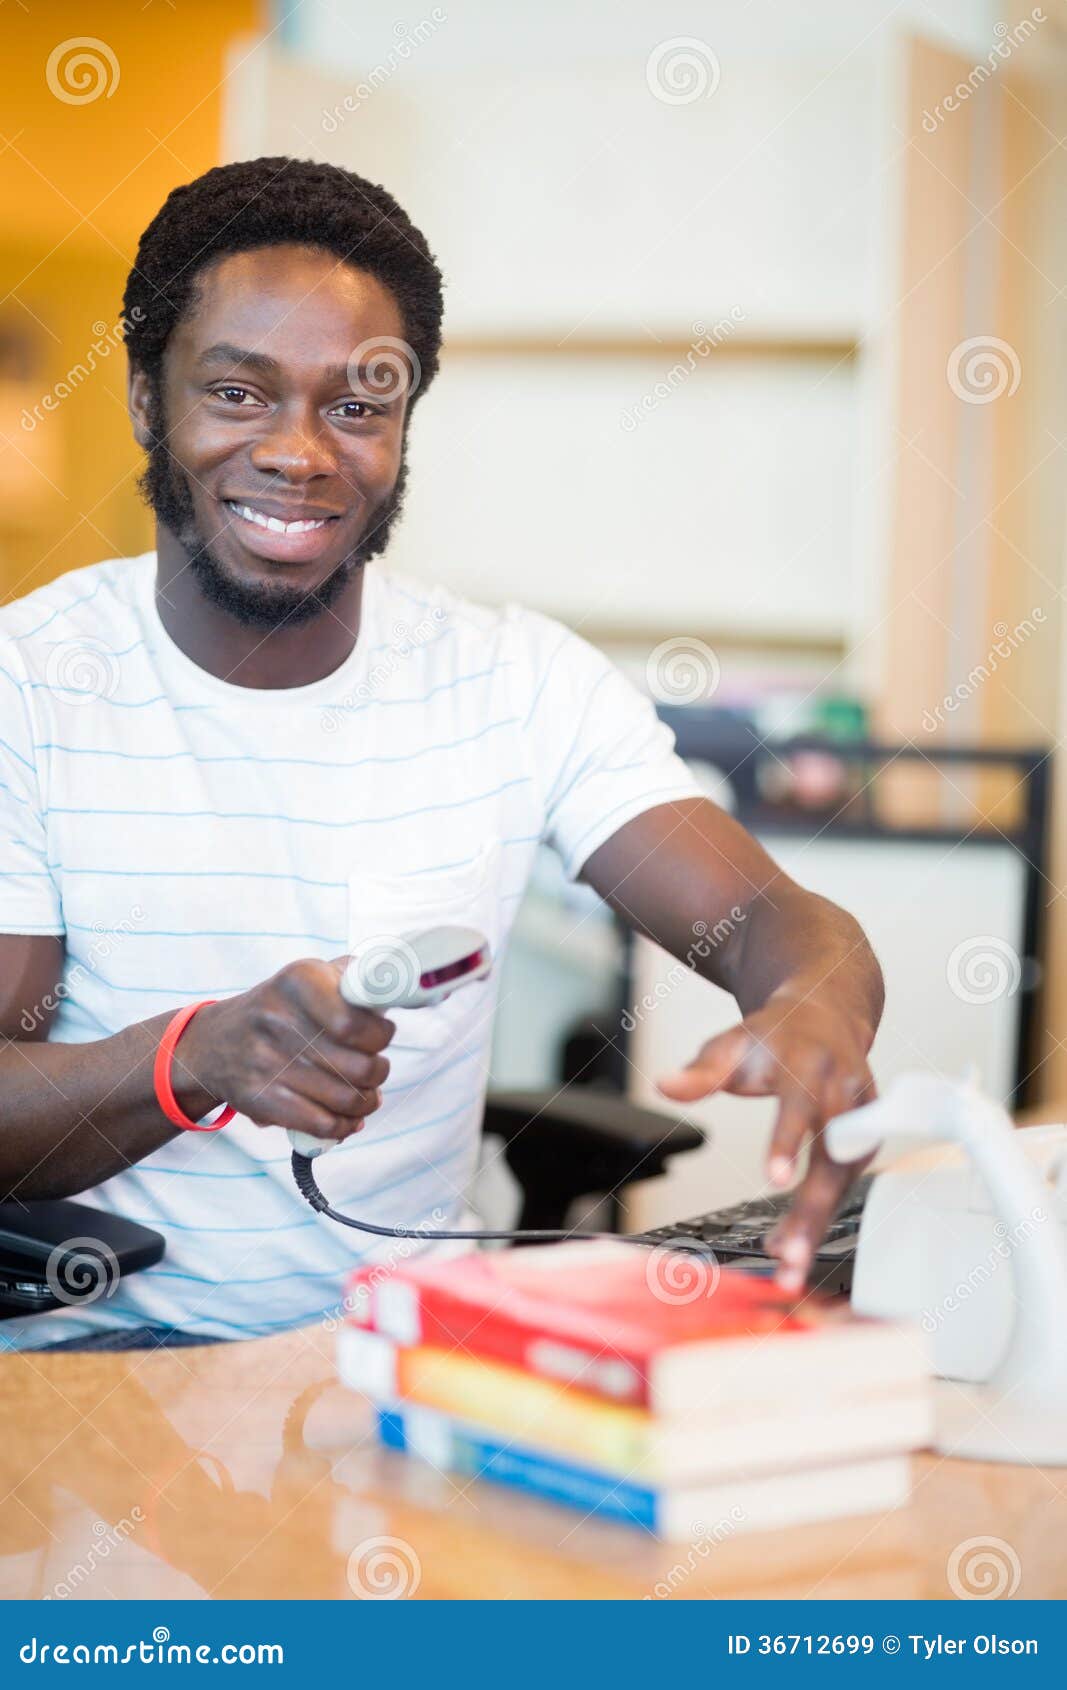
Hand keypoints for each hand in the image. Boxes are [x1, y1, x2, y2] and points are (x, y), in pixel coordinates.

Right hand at [173, 957, 394, 1144]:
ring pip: (347, 1098)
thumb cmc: (279, 1008)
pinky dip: (344, 1126)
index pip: (357, 1022)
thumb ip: (352, 977)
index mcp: (299, 982)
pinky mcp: (260, 1099)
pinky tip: (348, 1117)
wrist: (214, 1043)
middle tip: (376, 1068)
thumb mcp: (309, 977)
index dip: (381, 1035)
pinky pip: (321, 1124)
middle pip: (360, 1065)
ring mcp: (267, 1062)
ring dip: (367, 1101)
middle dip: (379, 1071)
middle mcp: (279, 1020)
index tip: (382, 1035)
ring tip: (367, 1094)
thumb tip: (396, 991)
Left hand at [656, 992, 875, 1292]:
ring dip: (817, 1224)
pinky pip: (844, 1184)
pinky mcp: (866, 1137)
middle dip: (812, 1208)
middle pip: (831, 1156)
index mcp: (807, 1063)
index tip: (774, 1179)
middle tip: (788, 1253)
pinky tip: (791, 1245)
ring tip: (787, 1266)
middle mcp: (843, 1089)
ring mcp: (862, 1116)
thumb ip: (700, 1071)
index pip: (799, 1105)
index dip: (788, 1141)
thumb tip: (663, 1085)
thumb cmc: (774, 1036)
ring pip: (842, 1179)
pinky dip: (821, 1216)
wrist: (826, 1016)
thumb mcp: (732, 1044)